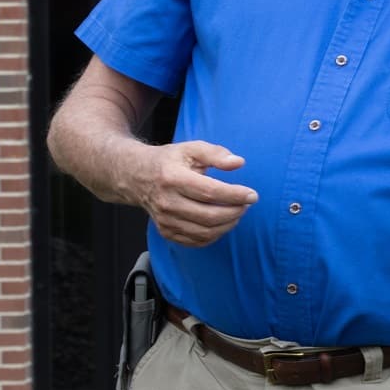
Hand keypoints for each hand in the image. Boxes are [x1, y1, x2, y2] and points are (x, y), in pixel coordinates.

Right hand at [134, 139, 258, 246]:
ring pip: (204, 232)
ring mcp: (165, 220)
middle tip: (247, 204)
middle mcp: (167, 202)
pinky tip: (223, 223)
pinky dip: (214, 236)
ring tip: (238, 213)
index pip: (210, 192)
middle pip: (209, 216)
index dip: (235, 195)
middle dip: (235, 212)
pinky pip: (196, 241)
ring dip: (227, 225)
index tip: (253, 195)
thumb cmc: (169, 161)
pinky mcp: (166, 232)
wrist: (137, 176)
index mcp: (173, 178)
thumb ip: (216, 153)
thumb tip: (238, 163)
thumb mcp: (190, 148)